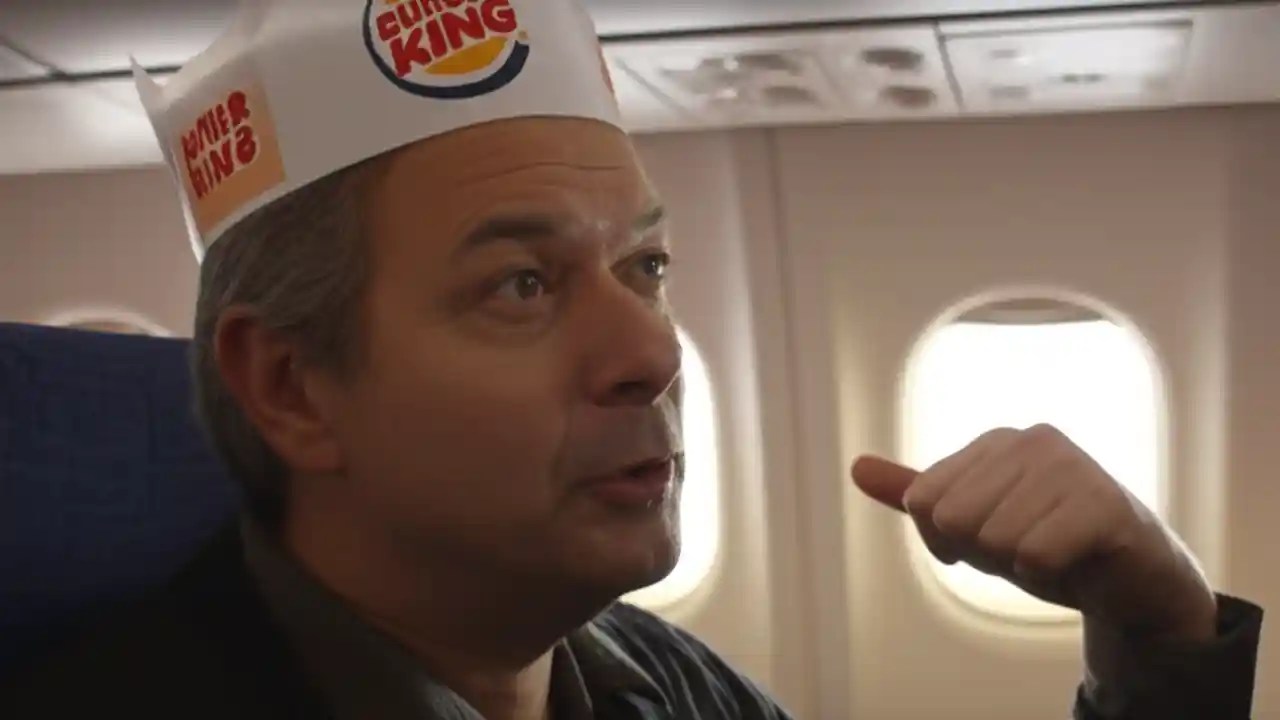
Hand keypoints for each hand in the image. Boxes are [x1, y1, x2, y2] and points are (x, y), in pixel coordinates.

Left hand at [852, 425, 1216, 641]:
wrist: (1133, 582)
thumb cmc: (1049, 544)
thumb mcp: (973, 522)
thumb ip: (917, 494)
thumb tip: (857, 467)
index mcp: (992, 442)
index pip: (922, 503)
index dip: (948, 541)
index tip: (992, 539)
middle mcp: (1028, 440)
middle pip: (953, 520)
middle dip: (985, 553)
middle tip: (1030, 547)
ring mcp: (1069, 465)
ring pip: (993, 540)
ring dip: (1020, 565)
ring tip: (1055, 550)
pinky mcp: (1104, 502)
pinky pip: (1034, 555)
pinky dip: (1048, 574)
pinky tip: (1074, 561)